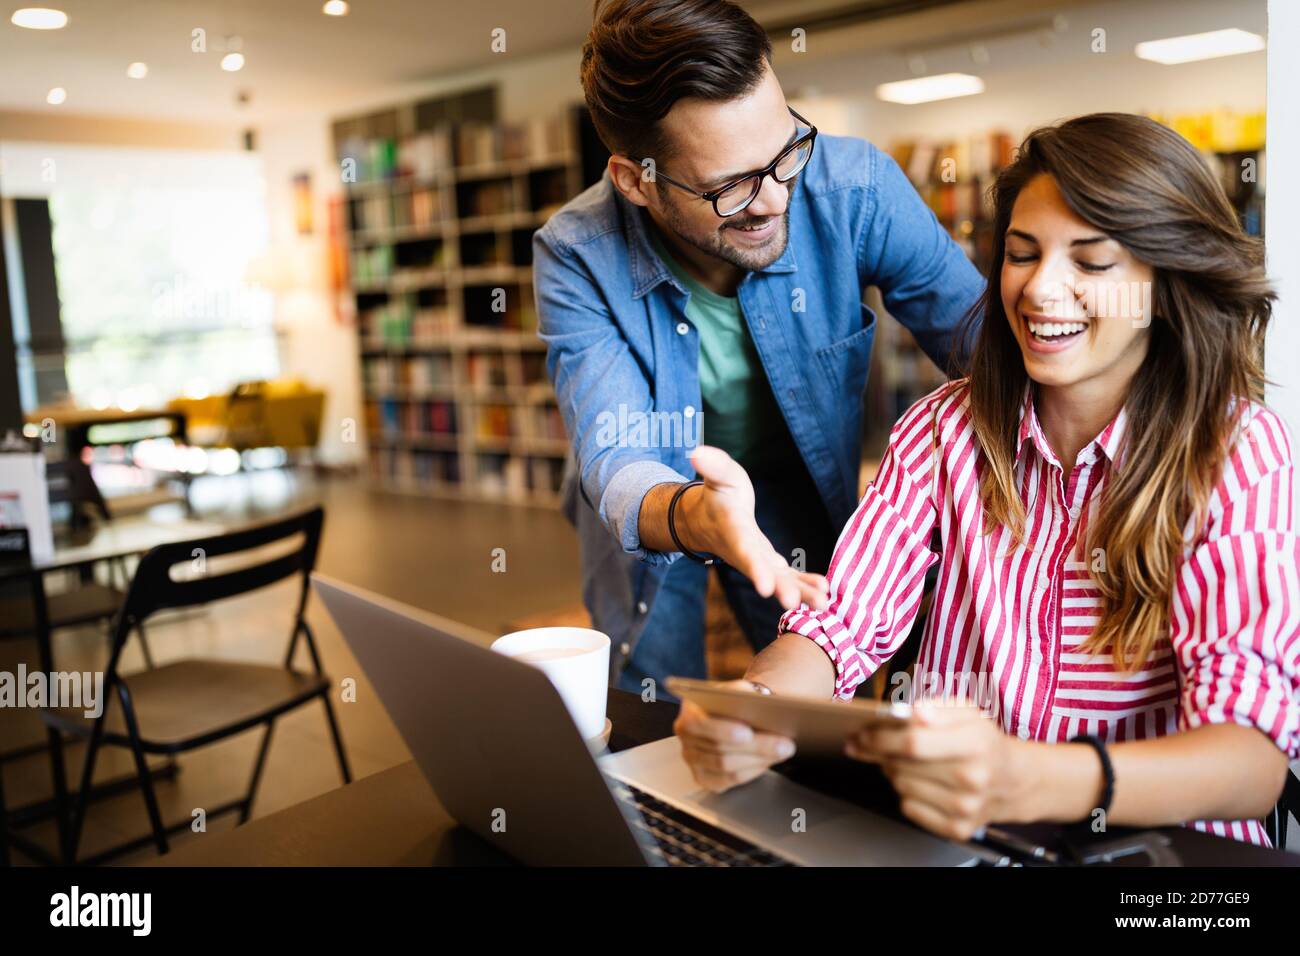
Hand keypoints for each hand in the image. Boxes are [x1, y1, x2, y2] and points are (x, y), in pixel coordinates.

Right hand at [673, 683, 796, 792]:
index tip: (748, 732)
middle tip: (785, 744)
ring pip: (726, 767)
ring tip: (783, 751)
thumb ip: (743, 694)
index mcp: (689, 712)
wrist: (736, 714)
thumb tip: (759, 706)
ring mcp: (693, 760)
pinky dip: (752, 771)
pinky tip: (769, 761)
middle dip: (756, 747)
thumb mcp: (739, 690)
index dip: (722, 730)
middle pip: (719, 750)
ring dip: (758, 760)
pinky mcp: (704, 778)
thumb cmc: (737, 701)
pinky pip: (729, 780)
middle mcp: (686, 738)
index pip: (699, 724)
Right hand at [680, 446, 828, 610]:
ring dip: (800, 593)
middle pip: (763, 572)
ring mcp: (758, 560)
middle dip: (780, 587)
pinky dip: (805, 586)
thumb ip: (713, 466)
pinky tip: (825, 594)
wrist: (707, 520)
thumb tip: (697, 453)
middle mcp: (745, 551)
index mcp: (734, 530)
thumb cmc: (718, 494)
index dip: (755, 568)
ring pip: (779, 580)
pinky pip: (788, 578)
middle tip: (792, 603)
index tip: (766, 587)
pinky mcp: (769, 563)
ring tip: (822, 604)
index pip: (744, 551)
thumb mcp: (719, 476)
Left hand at [844, 701, 1033, 841]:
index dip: (881, 737)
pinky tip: (919, 783)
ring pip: (901, 787)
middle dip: (881, 753)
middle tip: (876, 744)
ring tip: (904, 762)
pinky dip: (906, 794)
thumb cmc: (984, 742)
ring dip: (893, 772)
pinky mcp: (958, 828)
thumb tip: (914, 713)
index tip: (863, 733)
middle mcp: (972, 779)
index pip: (913, 742)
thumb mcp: (968, 712)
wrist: (1014, 781)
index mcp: (975, 744)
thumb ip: (938, 708)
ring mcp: (965, 808)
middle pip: (902, 766)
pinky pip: (910, 809)